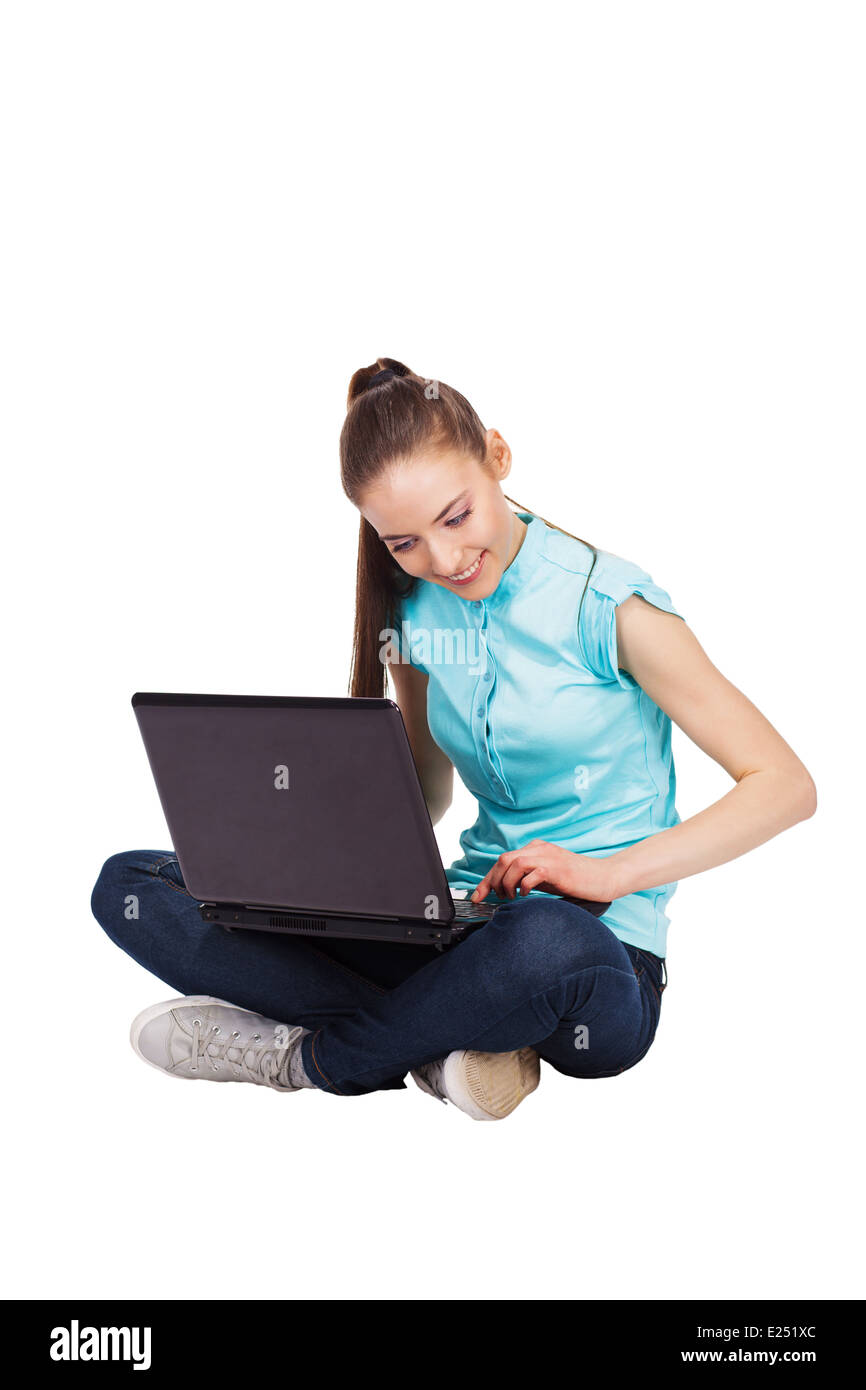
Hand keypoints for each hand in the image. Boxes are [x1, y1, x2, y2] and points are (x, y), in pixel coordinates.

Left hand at [470, 840, 618, 903]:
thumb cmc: (575, 879)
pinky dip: (523, 885)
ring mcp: (548, 857)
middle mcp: (539, 849)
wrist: (603, 877)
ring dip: (506, 883)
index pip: (503, 861)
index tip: (478, 896)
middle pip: (503, 859)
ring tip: (512, 897)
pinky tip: (526, 894)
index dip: (487, 879)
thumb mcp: (546, 877)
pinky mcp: (557, 867)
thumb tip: (503, 890)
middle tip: (494, 898)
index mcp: (535, 849)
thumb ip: (527, 878)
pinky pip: (531, 873)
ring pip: (513, 863)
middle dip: (492, 881)